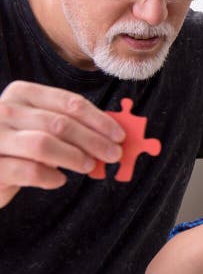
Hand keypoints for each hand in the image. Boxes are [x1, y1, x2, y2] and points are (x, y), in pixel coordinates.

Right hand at [0, 81, 124, 207]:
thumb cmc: (19, 145)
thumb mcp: (41, 126)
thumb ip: (70, 125)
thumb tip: (112, 136)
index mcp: (22, 93)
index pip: (70, 103)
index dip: (99, 120)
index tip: (120, 136)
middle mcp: (4, 110)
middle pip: (60, 124)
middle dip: (93, 140)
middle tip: (114, 155)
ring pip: (43, 144)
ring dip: (74, 157)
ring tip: (89, 166)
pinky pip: (28, 171)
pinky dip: (50, 176)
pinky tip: (59, 180)